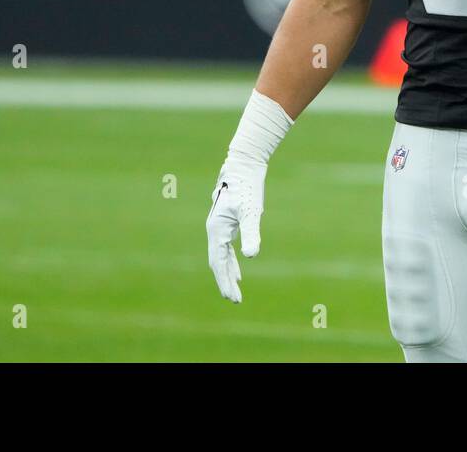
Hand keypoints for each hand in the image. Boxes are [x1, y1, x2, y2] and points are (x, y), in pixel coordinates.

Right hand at [205, 158, 267, 303]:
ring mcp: (220, 227)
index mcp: (217, 231)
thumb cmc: (247, 187)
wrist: (243, 166)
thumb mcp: (251, 212)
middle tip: (235, 300)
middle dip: (226, 281)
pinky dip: (232, 260)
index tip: (232, 297)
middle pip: (218, 262)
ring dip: (228, 272)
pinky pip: (226, 248)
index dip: (224, 280)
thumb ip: (251, 233)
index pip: (218, 263)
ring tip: (235, 290)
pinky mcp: (228, 223)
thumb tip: (251, 256)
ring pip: (222, 256)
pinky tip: (240, 266)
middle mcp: (215, 231)